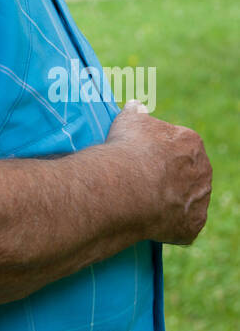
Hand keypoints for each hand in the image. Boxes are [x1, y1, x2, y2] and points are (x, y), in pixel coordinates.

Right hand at [105, 103, 211, 245]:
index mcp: (191, 143)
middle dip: (170, 178)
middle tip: (143, 181)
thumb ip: (136, 112)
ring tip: (144, 202)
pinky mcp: (194, 224)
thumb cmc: (128, 149)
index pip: (180, 147)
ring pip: (188, 200)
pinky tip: (150, 219)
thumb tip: (136, 105)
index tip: (144, 159)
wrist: (127, 185)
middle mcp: (203, 170)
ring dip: (172, 201)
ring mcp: (201, 199)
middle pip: (188, 174)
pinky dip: (170, 224)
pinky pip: (183, 225)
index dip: (160, 154)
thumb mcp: (128, 120)